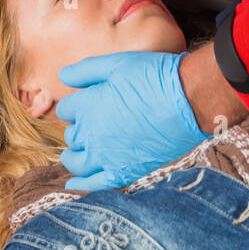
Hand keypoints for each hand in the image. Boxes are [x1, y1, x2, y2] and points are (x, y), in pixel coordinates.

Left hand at [56, 50, 202, 190]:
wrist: (187, 101)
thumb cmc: (153, 77)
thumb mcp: (116, 64)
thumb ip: (85, 71)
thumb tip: (62, 75)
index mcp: (87, 106)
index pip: (65, 109)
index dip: (76, 104)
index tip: (90, 100)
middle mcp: (91, 134)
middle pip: (71, 135)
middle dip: (78, 127)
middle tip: (94, 121)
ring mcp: (106, 156)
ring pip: (77, 161)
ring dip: (75, 154)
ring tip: (80, 150)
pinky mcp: (124, 171)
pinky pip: (95, 185)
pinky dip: (81, 185)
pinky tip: (73, 185)